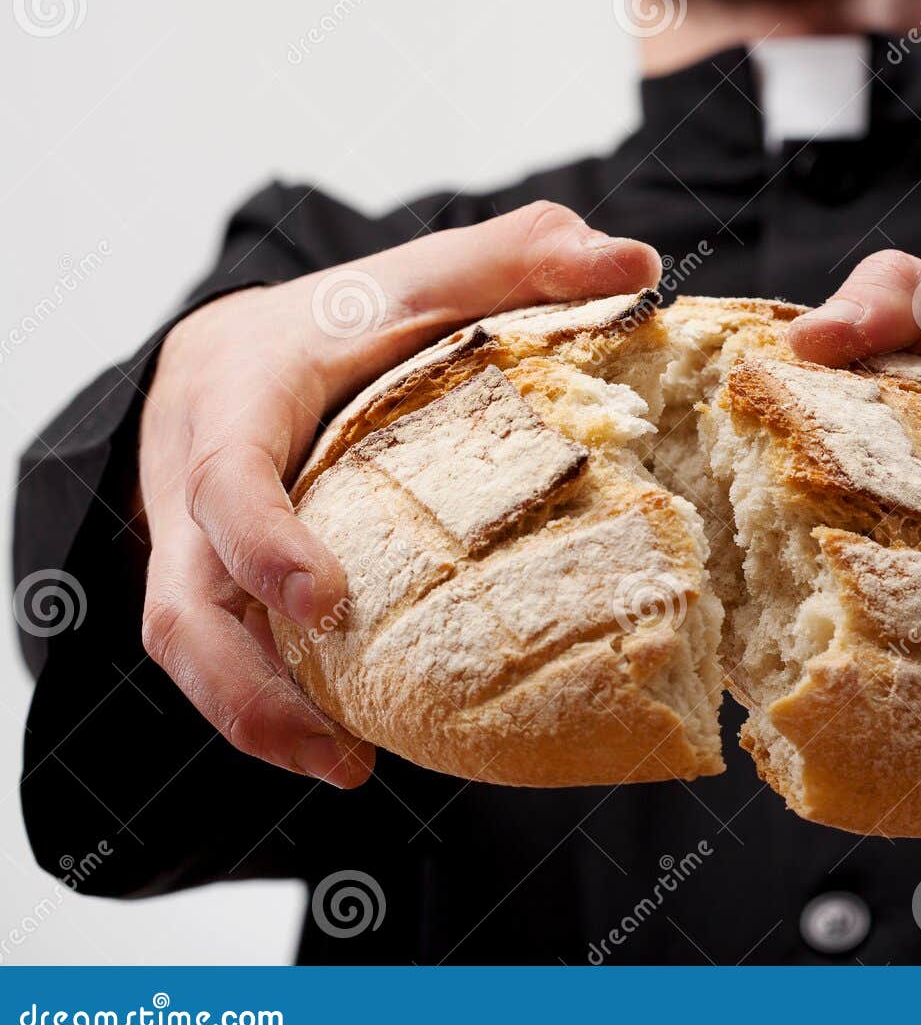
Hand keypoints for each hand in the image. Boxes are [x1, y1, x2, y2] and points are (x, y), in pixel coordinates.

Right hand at [138, 202, 659, 787]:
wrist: (245, 339)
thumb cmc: (353, 310)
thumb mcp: (436, 271)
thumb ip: (527, 258)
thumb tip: (639, 264)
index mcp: (243, 386)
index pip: (226, 471)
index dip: (262, 540)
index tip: (325, 602)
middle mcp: (191, 465)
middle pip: (178, 597)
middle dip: (244, 685)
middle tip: (340, 753)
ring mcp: (183, 531)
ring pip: (184, 640)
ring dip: (256, 714)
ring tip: (347, 766)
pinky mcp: (202, 575)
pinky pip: (215, 647)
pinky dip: (270, 695)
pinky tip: (342, 735)